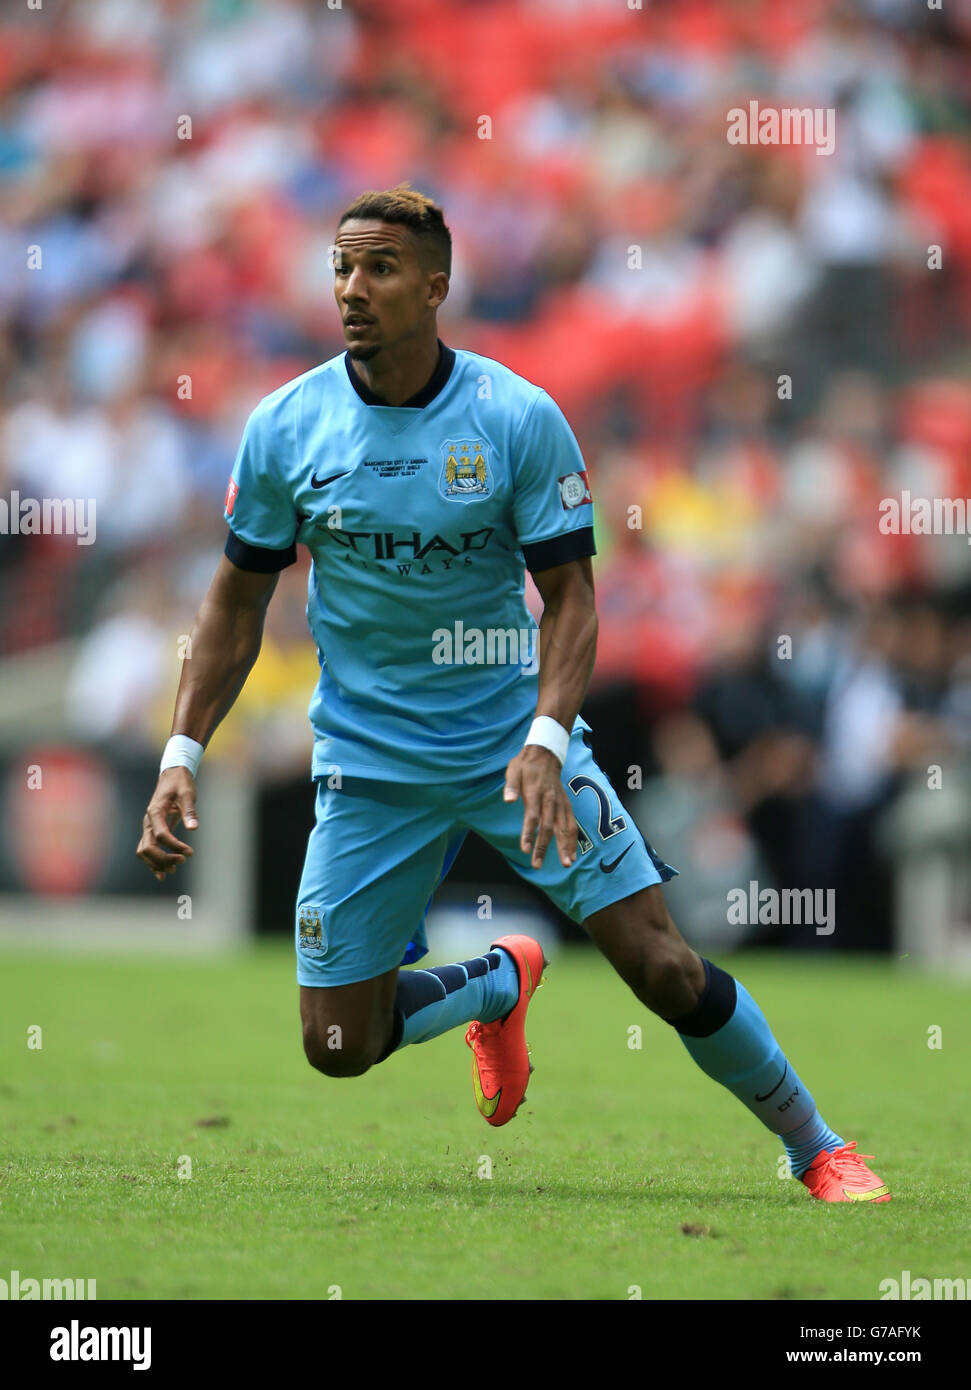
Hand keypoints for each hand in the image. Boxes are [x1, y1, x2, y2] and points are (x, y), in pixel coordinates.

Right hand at [136, 768, 197, 881]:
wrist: (172, 775)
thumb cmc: (181, 783)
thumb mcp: (188, 793)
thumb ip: (190, 810)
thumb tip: (194, 828)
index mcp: (155, 812)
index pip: (161, 836)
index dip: (175, 846)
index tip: (190, 852)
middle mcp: (148, 821)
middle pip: (148, 847)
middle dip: (164, 858)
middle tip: (183, 860)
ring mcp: (148, 826)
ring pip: (144, 851)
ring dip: (157, 863)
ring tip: (174, 869)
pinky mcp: (152, 830)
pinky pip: (147, 848)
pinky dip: (153, 862)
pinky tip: (163, 872)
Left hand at [504, 744, 576, 868]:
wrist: (546, 754)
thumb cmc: (526, 765)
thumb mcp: (513, 770)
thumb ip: (511, 786)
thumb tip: (508, 800)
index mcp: (536, 793)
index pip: (532, 817)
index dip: (529, 833)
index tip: (525, 849)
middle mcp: (551, 800)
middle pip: (549, 827)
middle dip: (544, 847)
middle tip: (538, 864)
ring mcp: (560, 803)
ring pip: (565, 827)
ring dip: (566, 846)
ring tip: (567, 863)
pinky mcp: (566, 805)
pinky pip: (571, 824)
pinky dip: (573, 839)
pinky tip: (572, 854)